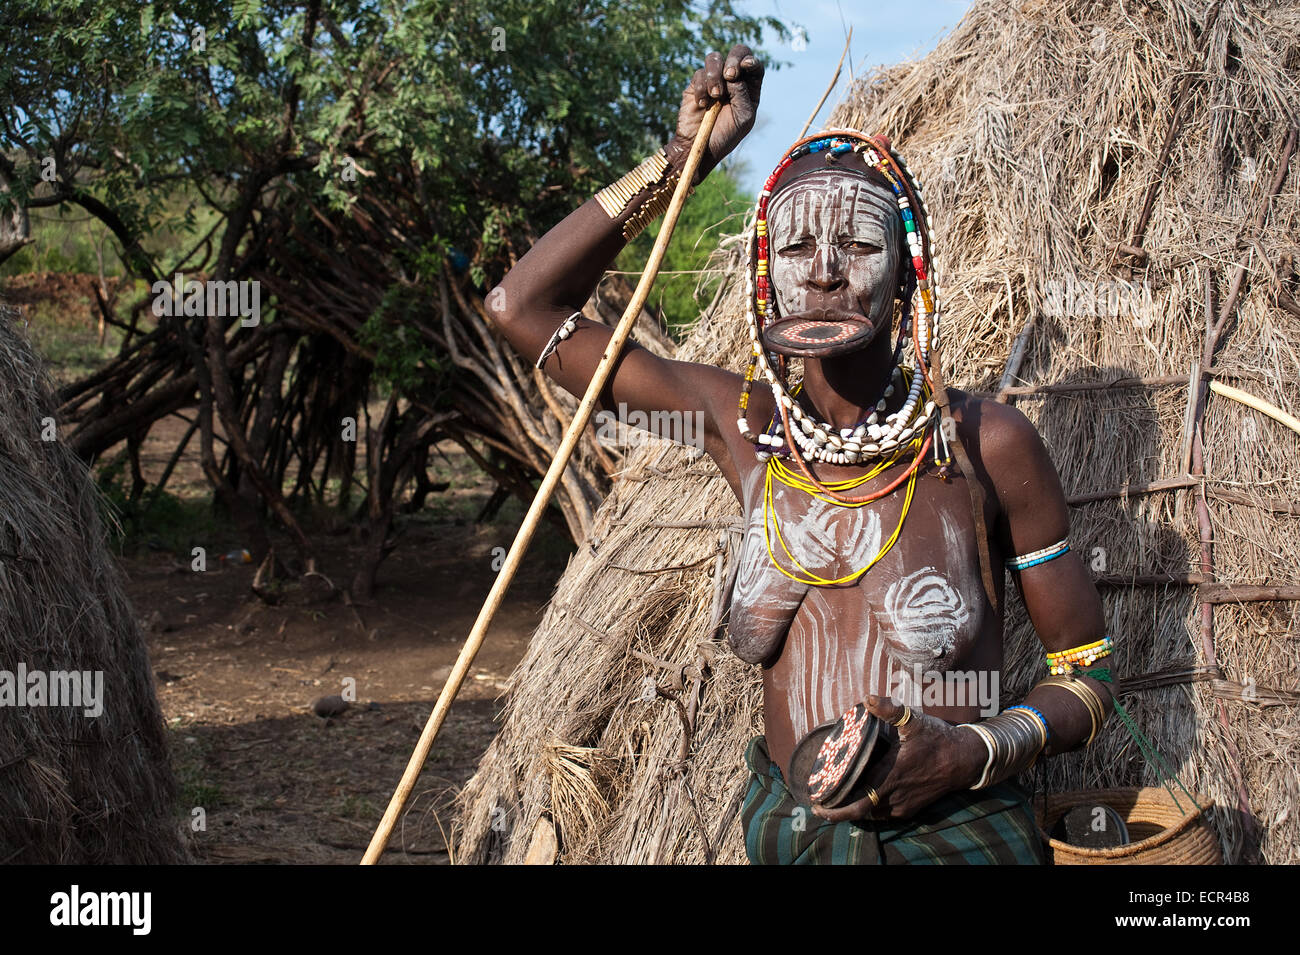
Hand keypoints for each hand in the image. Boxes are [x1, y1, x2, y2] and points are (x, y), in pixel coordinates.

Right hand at [666, 44, 763, 183]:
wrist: (699, 147)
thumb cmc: (725, 135)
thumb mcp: (743, 117)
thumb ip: (742, 94)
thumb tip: (732, 74)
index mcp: (749, 88)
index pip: (754, 65)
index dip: (750, 60)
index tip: (745, 67)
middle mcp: (733, 80)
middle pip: (737, 52)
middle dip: (733, 59)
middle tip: (729, 74)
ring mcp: (714, 80)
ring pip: (715, 58)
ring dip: (715, 74)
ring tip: (715, 95)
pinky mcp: (696, 85)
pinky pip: (699, 74)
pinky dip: (702, 88)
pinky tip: (703, 104)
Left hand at [811, 695, 986, 822]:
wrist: (964, 760)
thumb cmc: (937, 739)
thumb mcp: (913, 720)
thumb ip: (889, 709)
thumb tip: (867, 698)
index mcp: (890, 775)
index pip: (856, 798)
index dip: (835, 803)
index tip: (816, 799)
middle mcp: (894, 794)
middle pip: (858, 813)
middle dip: (836, 814)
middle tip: (818, 808)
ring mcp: (903, 804)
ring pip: (871, 815)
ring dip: (852, 811)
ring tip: (834, 801)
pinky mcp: (910, 809)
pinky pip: (884, 815)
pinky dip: (869, 811)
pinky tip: (860, 800)